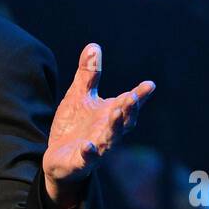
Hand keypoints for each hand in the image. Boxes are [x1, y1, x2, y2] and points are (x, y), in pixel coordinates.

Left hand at [43, 43, 154, 203]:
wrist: (59, 157)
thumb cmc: (74, 125)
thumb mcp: (79, 96)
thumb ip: (88, 74)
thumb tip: (94, 46)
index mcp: (111, 114)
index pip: (129, 103)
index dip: (140, 95)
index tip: (150, 85)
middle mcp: (108, 132)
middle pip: (124, 121)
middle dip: (129, 109)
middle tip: (133, 97)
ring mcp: (97, 148)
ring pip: (109, 139)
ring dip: (113, 127)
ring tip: (115, 112)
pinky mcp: (80, 162)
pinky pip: (87, 159)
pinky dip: (89, 153)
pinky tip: (88, 146)